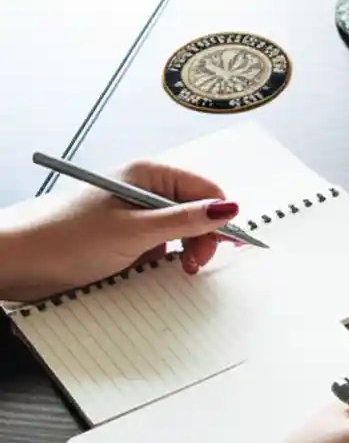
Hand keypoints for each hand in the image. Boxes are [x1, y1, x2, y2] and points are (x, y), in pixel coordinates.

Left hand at [3, 161, 238, 299]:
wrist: (25, 265)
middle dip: (202, 236)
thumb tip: (229, 209)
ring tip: (179, 267)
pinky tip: (156, 266)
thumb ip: (186, 220)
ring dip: (185, 249)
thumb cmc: (69, 240)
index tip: (223, 243)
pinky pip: (162, 243)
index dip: (218, 215)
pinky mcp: (127, 235)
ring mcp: (135, 212)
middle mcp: (143, 189)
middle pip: (196, 209)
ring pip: (181, 228)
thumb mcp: (136, 231)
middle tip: (195, 262)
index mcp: (146, 175)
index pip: (203, 188)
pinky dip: (166, 257)